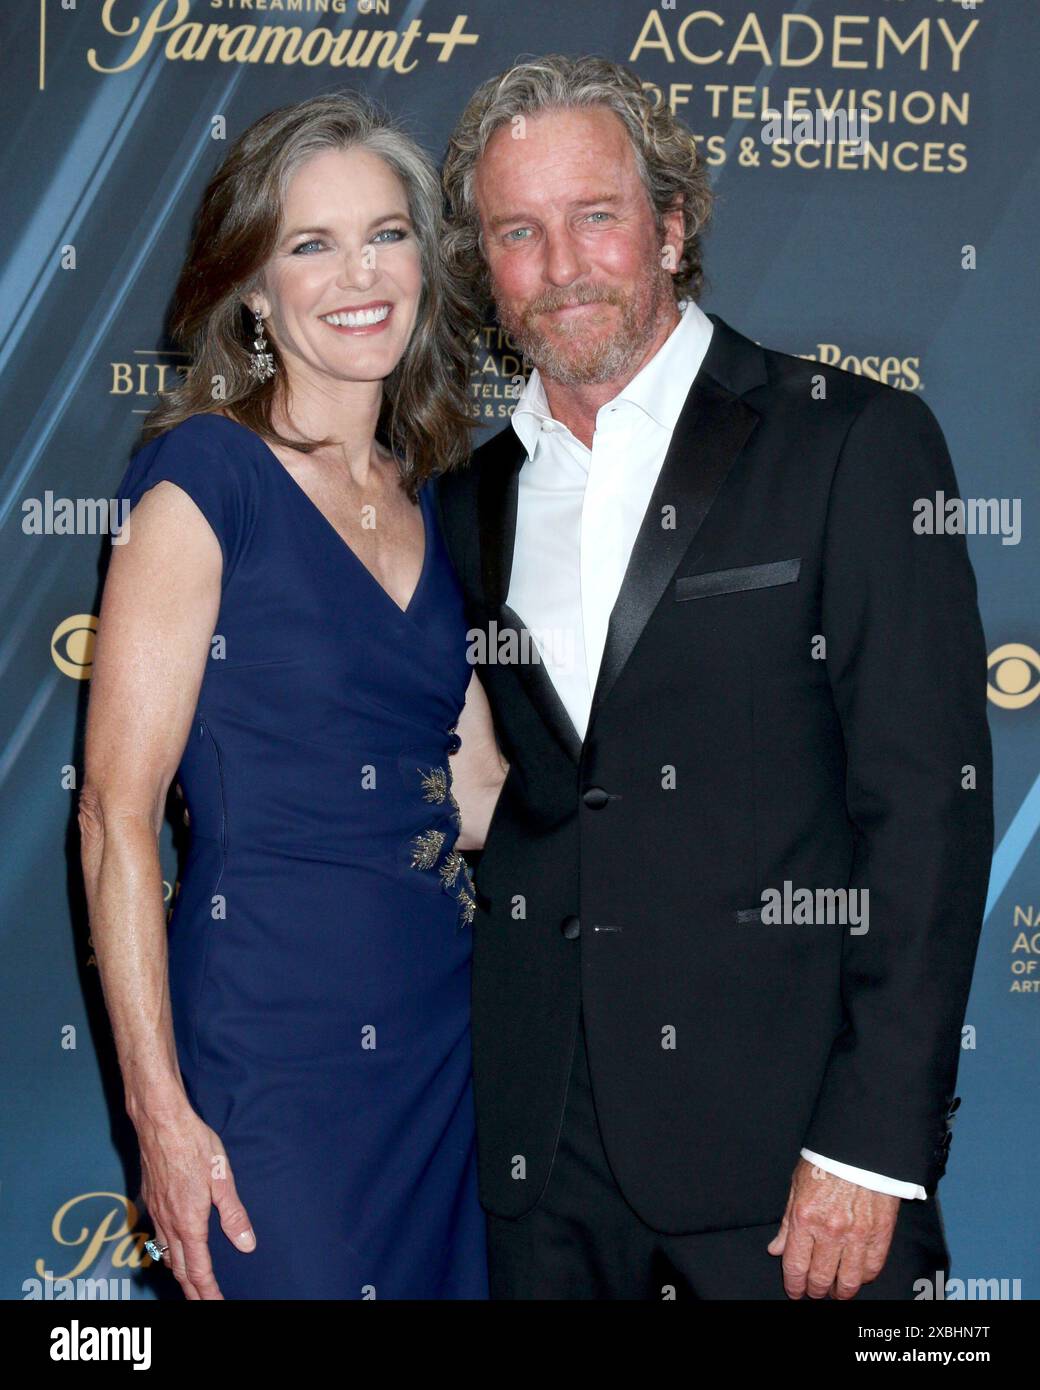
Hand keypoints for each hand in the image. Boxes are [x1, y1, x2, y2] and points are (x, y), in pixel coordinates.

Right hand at [137, 1104, 255, 1299]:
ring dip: (178, 1272)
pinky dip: (166, 1251)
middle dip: (192, 1290)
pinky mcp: (148, 1199)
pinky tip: (172, 1246)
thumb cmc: (194, 1144)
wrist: (159, 1121)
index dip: (207, 1291)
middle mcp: (168, 1222)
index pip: (198, 1269)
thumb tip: (246, 1244)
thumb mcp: (222, 1177)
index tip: (216, 1304)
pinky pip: (156, 1236)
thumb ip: (234, 1214)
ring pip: (165, 1253)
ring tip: (191, 1281)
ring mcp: (155, 1212)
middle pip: (178, 1268)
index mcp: (189, 1222)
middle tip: (204, 1302)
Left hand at [767, 1157, 899, 1298]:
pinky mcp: (880, 1234)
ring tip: (836, 1291)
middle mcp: (829, 1230)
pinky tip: (856, 1275)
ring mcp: (856, 1235)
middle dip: (815, 1291)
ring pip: (848, 1280)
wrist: (860, 1148)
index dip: (794, 1285)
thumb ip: (786, 1223)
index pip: (795, 1265)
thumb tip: (776, 1249)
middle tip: (815, 1292)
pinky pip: (872, 1267)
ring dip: (840, 1291)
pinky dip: (863, 1277)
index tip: (795, 1292)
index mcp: (804, 1218)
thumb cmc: (826, 1163)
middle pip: (820, 1278)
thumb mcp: (796, 1187)